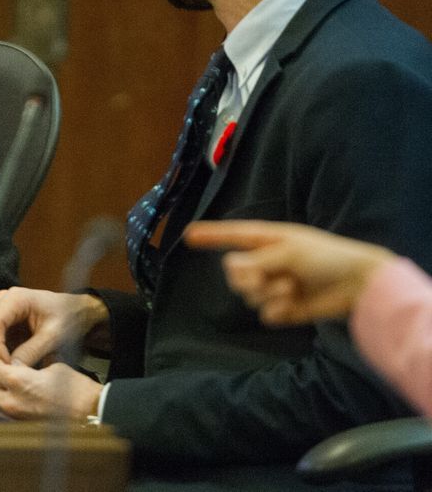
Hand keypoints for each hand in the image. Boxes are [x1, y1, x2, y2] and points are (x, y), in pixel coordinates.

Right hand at [0, 287, 107, 368]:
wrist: (74, 311)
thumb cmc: (67, 317)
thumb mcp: (54, 335)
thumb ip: (32, 351)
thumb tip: (11, 369)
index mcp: (15, 298)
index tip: (6, 367)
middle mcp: (2, 301)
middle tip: (0, 373)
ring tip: (6, 371)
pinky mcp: (0, 323)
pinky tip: (9, 364)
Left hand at [0, 358, 101, 420]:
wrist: (92, 414)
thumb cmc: (77, 391)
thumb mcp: (52, 367)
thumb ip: (28, 367)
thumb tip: (16, 366)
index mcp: (19, 382)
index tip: (5, 361)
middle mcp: (13, 402)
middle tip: (5, 376)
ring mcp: (16, 419)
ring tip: (14, 391)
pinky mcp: (23, 430)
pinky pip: (4, 418)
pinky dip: (7, 410)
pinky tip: (23, 403)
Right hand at [185, 220, 395, 324]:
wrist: (359, 285)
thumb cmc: (327, 257)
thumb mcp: (288, 252)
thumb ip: (255, 261)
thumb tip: (230, 269)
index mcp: (267, 240)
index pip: (231, 236)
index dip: (210, 235)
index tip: (187, 235)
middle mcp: (267, 261)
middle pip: (234, 273)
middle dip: (245, 278)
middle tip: (264, 277)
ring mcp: (274, 285)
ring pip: (248, 295)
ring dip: (267, 292)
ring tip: (291, 288)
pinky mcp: (283, 308)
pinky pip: (264, 312)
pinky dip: (277, 309)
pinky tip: (294, 304)